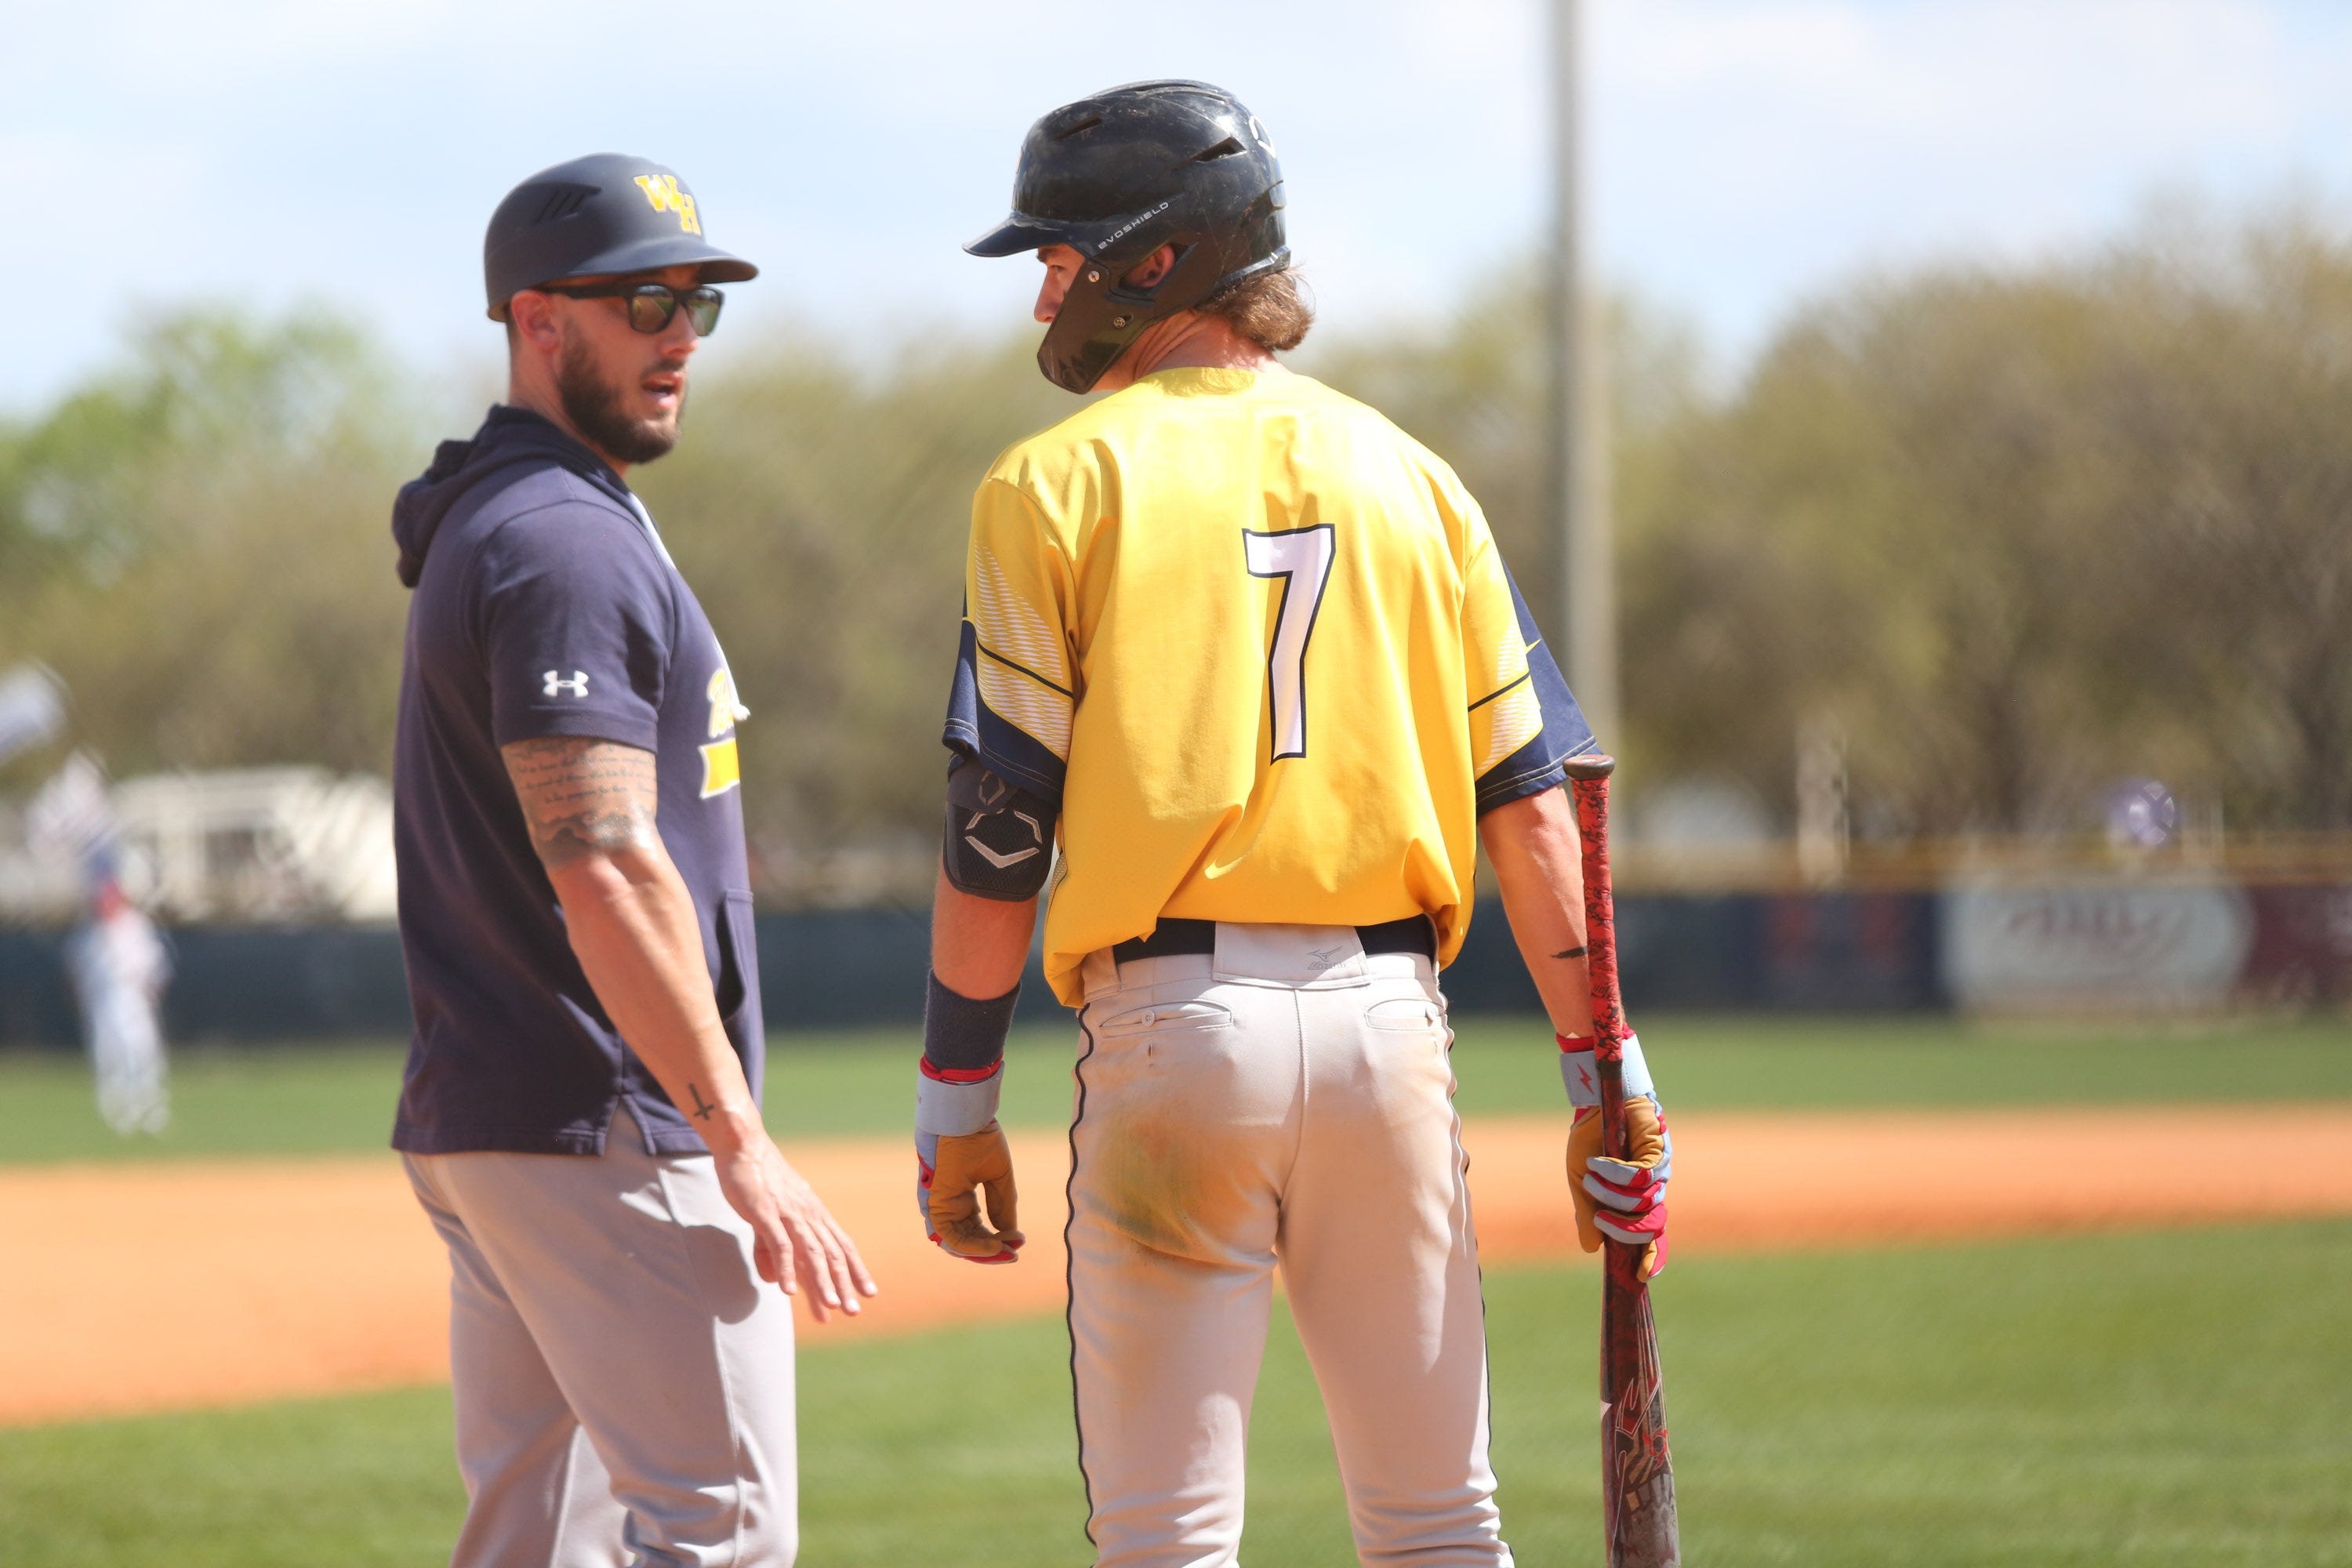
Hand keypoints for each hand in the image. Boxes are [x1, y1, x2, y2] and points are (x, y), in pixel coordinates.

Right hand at [713, 1133, 878, 1321]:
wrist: (743, 1145)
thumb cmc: (758, 1180)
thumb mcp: (770, 1218)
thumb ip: (771, 1251)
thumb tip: (775, 1282)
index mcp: (814, 1214)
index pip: (841, 1245)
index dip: (856, 1269)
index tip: (869, 1293)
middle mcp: (808, 1215)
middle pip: (831, 1253)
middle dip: (844, 1284)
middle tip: (853, 1311)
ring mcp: (788, 1214)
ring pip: (811, 1252)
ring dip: (822, 1280)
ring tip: (831, 1305)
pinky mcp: (766, 1213)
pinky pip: (779, 1244)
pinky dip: (785, 1268)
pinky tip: (787, 1290)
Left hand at [914, 1057, 1021, 1263]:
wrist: (963, 1116)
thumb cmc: (979, 1138)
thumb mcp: (998, 1176)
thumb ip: (1001, 1205)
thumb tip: (1007, 1234)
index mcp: (961, 1197)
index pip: (976, 1229)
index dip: (997, 1240)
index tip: (1019, 1241)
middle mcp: (948, 1204)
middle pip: (966, 1240)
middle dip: (990, 1252)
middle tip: (1014, 1255)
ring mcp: (939, 1204)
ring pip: (955, 1242)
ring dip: (981, 1253)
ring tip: (1005, 1252)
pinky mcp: (934, 1202)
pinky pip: (947, 1234)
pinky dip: (969, 1245)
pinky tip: (993, 1245)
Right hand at [1565, 1096, 1670, 1280]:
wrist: (1595, 1103)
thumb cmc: (1590, 1141)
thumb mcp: (1580, 1182)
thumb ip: (1587, 1214)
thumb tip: (1592, 1250)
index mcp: (1636, 1202)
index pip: (1651, 1237)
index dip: (1652, 1257)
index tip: (1642, 1277)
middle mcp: (1653, 1190)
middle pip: (1652, 1226)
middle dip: (1625, 1230)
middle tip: (1600, 1220)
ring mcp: (1658, 1172)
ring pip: (1642, 1201)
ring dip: (1611, 1194)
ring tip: (1590, 1176)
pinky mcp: (1658, 1151)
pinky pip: (1639, 1176)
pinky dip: (1614, 1173)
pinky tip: (1598, 1163)